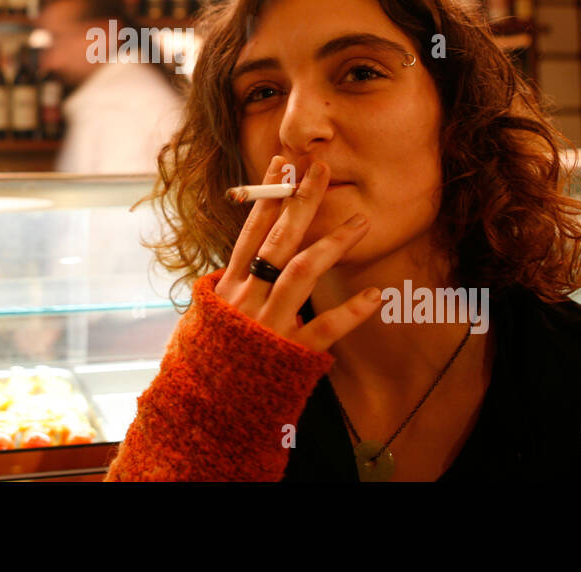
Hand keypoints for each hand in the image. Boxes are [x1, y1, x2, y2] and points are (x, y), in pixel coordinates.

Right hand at [214, 155, 379, 351]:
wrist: (204, 415)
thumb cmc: (208, 365)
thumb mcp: (207, 321)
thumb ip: (226, 292)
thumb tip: (238, 265)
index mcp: (229, 288)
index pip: (250, 231)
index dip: (266, 197)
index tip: (282, 165)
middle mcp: (247, 300)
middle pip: (277, 239)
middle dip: (300, 201)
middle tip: (322, 170)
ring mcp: (269, 325)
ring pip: (302, 271)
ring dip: (333, 243)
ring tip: (361, 222)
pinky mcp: (290, 354)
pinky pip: (325, 328)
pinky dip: (351, 311)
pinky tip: (376, 295)